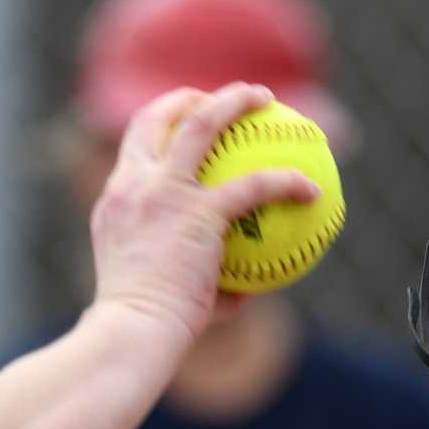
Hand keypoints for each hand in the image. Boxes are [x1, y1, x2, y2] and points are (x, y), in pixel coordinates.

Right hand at [87, 84, 320, 348]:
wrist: (133, 331)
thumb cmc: (145, 326)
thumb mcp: (156, 293)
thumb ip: (193, 279)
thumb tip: (240, 291)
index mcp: (117, 200)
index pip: (135, 145)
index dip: (163, 121)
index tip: (190, 118)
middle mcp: (134, 186)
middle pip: (157, 117)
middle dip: (192, 96)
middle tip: (228, 99)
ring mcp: (163, 193)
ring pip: (202, 123)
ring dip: (236, 101)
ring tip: (268, 100)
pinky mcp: (198, 212)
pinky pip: (253, 185)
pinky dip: (286, 182)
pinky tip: (311, 190)